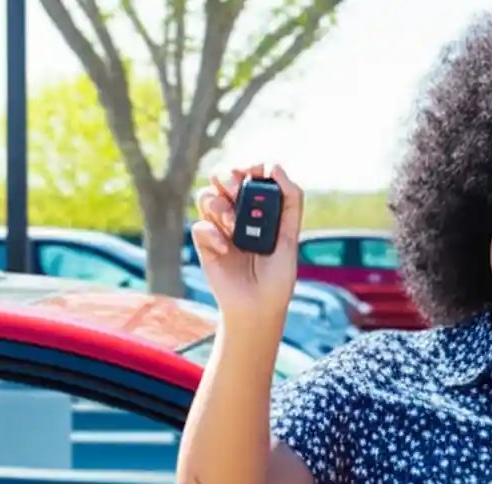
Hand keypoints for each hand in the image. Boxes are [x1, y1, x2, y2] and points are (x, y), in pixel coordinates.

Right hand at [190, 162, 303, 324]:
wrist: (259, 308)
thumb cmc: (277, 276)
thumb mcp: (291, 237)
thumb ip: (290, 201)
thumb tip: (275, 167)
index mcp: (261, 209)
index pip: (250, 174)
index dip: (250, 167)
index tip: (254, 171)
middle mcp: (238, 213)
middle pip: (222, 176)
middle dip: (228, 177)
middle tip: (237, 191)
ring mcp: (220, 227)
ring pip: (206, 195)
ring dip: (220, 206)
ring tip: (233, 227)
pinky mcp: (206, 244)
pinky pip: (200, 225)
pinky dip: (212, 233)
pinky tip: (226, 249)